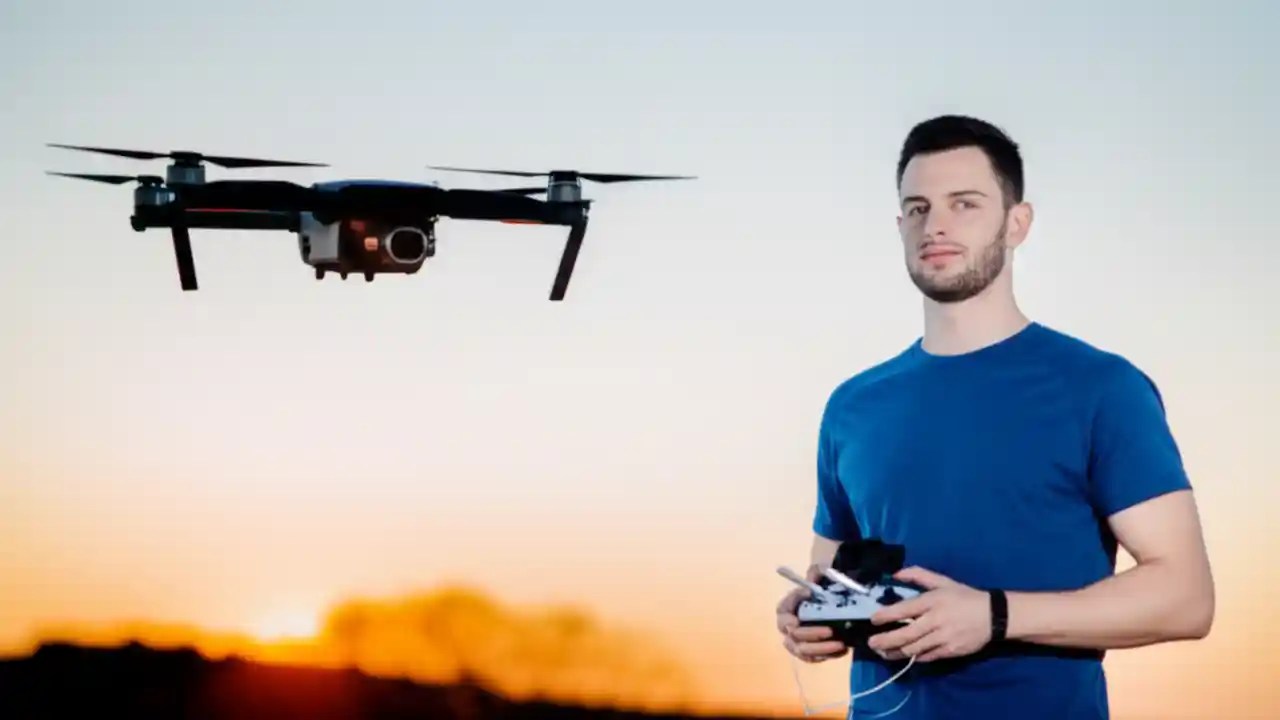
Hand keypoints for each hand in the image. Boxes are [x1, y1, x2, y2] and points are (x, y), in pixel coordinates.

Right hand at [776, 564, 847, 662]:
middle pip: (794, 635)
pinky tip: (843, 649)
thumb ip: (816, 572)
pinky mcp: (808, 653)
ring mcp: (796, 642)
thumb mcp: (820, 572)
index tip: (803, 618)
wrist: (831, 600)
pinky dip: (828, 656)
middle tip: (831, 631)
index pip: (783, 612)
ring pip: (803, 651)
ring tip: (840, 644)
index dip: (791, 617)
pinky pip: (814, 659)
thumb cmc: (821, 586)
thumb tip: (810, 586)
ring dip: (821, 649)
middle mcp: (786, 627)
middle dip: (812, 634)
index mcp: (785, 607)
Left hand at [866, 566, 992, 662]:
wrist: (993, 616)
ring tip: (882, 652)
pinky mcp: (950, 652)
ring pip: (914, 649)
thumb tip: (895, 573)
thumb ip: (918, 575)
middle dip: (886, 641)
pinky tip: (903, 656)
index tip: (873, 619)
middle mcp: (935, 621)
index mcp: (933, 602)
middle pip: (906, 635)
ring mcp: (943, 638)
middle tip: (871, 643)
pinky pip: (927, 657)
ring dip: (895, 652)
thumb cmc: (964, 597)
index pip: (905, 610)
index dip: (887, 615)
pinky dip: (913, 657)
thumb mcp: (943, 581)